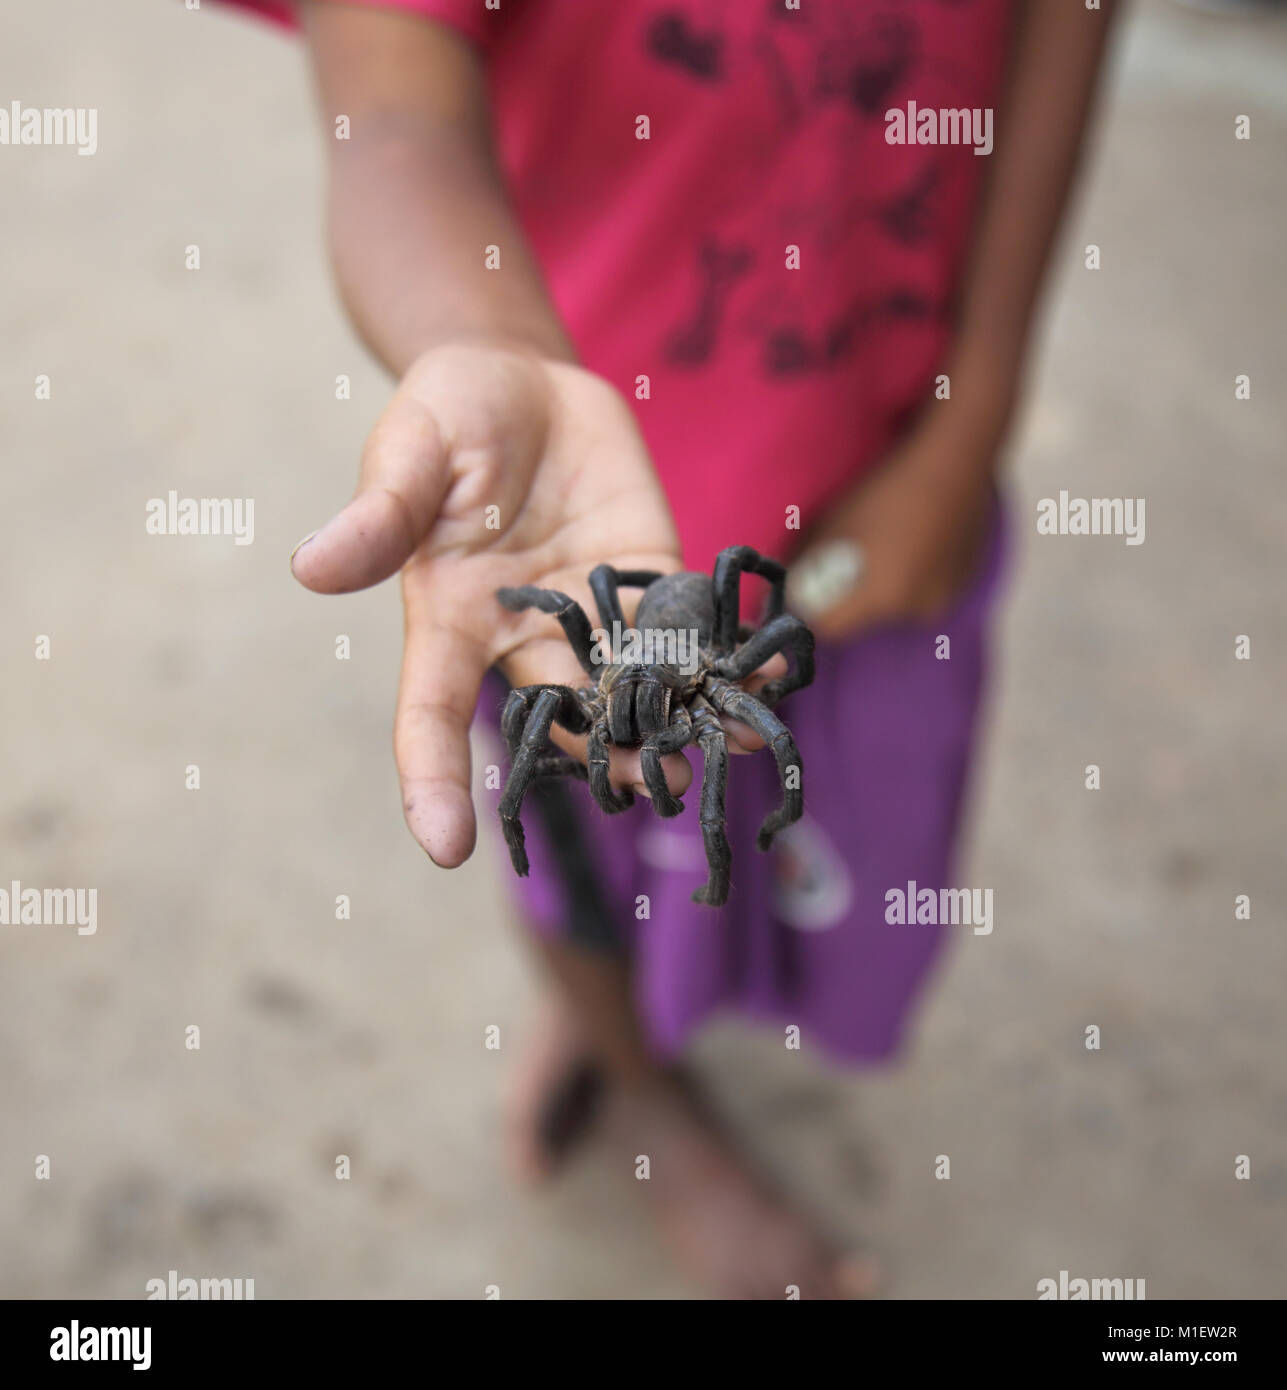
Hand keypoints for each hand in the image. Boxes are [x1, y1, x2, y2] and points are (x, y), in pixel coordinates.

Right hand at [290, 343, 767, 867]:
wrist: (523, 384)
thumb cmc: (448, 414)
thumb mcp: (410, 451)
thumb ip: (382, 514)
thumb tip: (311, 568)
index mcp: (451, 619)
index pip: (430, 712)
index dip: (432, 779)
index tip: (444, 849)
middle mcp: (524, 637)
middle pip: (556, 719)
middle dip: (601, 760)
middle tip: (649, 787)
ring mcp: (593, 616)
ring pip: (631, 692)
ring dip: (674, 727)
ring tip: (724, 756)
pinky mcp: (650, 582)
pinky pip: (688, 635)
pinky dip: (726, 661)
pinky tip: (769, 681)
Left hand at [787, 410, 998, 641]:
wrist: (955, 461)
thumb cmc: (888, 489)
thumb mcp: (835, 521)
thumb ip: (805, 558)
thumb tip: (785, 580)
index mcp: (882, 596)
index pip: (831, 628)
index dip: (812, 614)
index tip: (806, 594)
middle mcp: (915, 608)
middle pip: (866, 620)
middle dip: (851, 599)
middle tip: (846, 564)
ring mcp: (944, 598)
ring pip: (897, 608)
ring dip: (884, 589)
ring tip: (885, 550)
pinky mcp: (963, 585)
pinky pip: (925, 593)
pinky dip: (913, 579)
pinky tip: (914, 546)